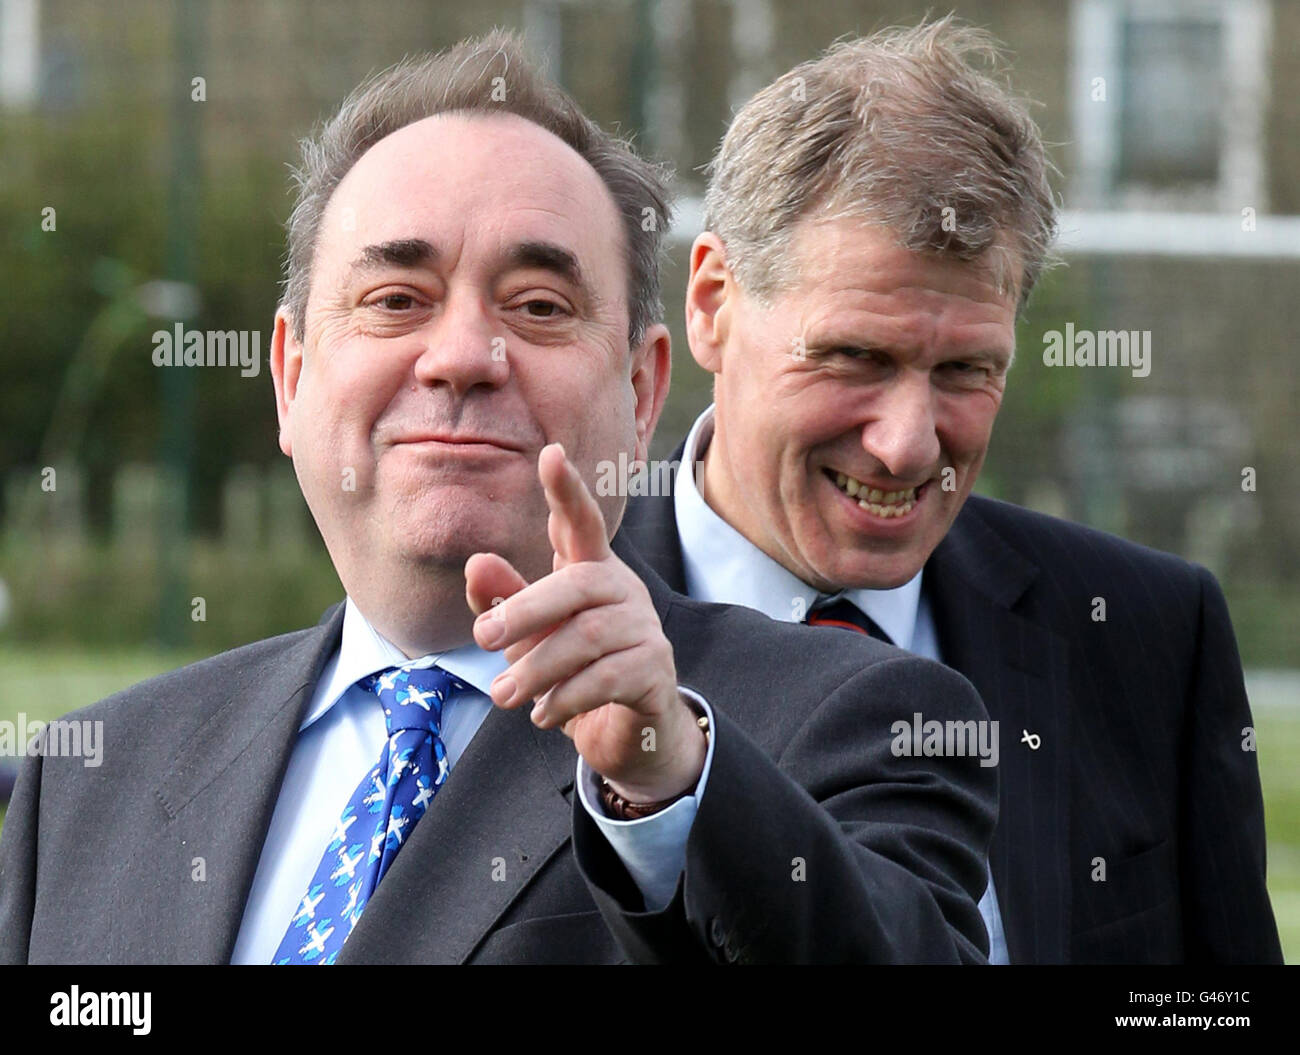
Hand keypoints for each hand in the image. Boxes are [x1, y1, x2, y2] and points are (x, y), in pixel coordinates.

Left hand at [466, 443, 705, 802]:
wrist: (624, 734)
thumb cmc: (571, 673)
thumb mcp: (527, 638)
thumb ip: (504, 602)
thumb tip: (476, 562)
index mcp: (590, 572)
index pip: (580, 524)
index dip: (567, 491)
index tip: (551, 455)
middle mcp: (622, 591)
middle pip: (578, 583)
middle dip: (526, 608)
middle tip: (481, 638)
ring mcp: (644, 629)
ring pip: (588, 636)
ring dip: (537, 667)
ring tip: (502, 695)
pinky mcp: (654, 670)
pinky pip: (606, 677)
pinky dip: (566, 698)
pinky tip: (542, 715)